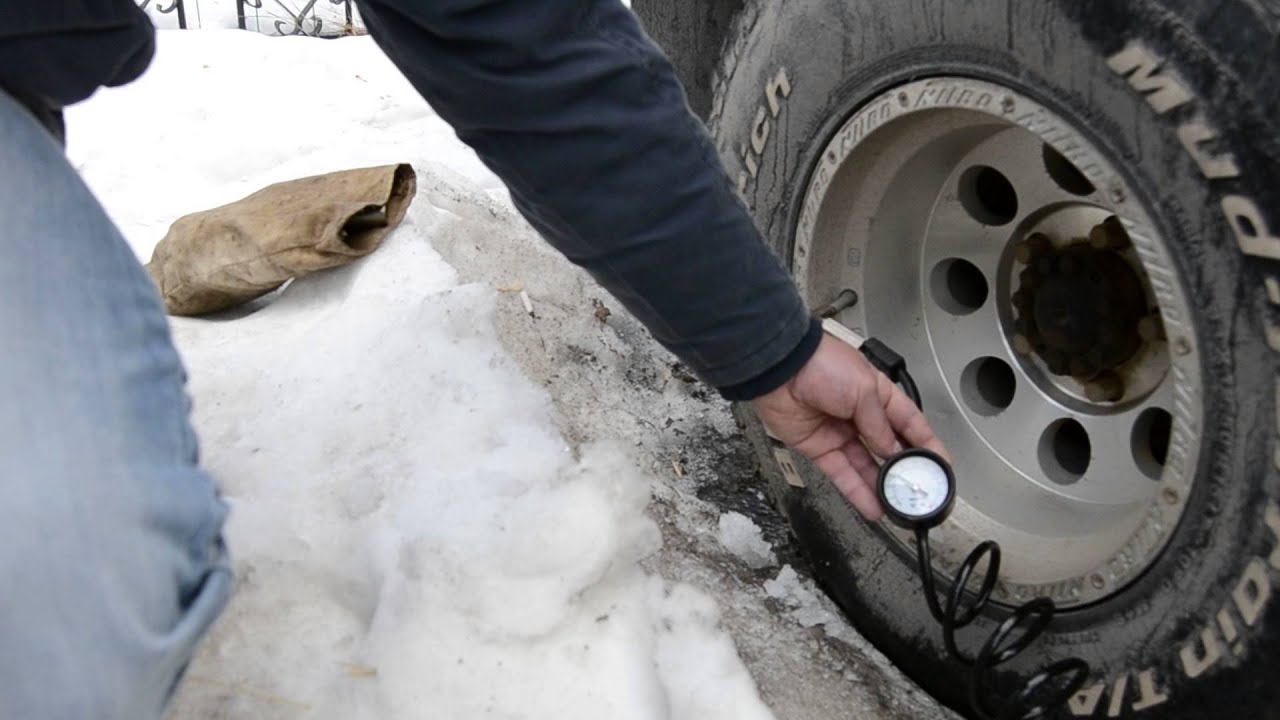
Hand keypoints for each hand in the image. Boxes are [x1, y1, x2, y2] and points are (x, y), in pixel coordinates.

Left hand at [750, 333, 948, 519]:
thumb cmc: (820, 363)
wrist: (779, 369)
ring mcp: (840, 433)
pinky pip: (842, 474)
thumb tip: (890, 450)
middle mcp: (861, 415)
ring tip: (897, 507)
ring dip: (881, 487)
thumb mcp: (863, 389)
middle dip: (904, 471)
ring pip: (866, 467)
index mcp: (878, 394)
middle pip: (889, 449)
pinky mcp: (819, 448)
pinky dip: (857, 491)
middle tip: (918, 491)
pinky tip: (871, 505)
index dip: (927, 445)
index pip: (911, 424)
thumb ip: (879, 423)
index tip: (942, 465)